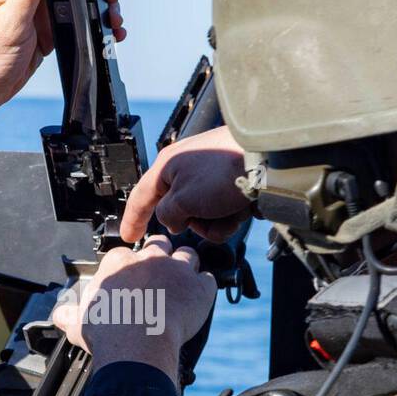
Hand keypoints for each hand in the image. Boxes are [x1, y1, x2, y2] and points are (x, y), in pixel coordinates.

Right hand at [53, 237, 216, 386]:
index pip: (129, 251)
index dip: (133, 265)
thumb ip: (69, 315)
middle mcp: (149, 258)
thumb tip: (59, 316)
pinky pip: (208, 279)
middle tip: (160, 277)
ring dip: (187, 267)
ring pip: (188, 255)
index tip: (133, 280)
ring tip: (182, 285)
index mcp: (119, 262)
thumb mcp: (78, 323)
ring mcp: (177, 270)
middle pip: (161, 243)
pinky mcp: (199, 287)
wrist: (136, 345)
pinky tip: (198, 300)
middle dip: (162, 256)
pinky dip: (204, 289)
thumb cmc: (106, 334)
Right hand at [121, 125, 251, 243]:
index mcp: (169, 166)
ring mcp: (211, 180)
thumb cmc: (225, 169)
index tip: (128, 236)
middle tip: (206, 213)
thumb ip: (168, 214)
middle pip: (179, 213)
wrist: (268, 159)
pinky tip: (241, 208)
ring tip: (229, 209)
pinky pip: (222, 215)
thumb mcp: (184, 198)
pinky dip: (231, 218)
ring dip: (216, 222)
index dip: (133, 220)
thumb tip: (173, 222)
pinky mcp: (230, 188)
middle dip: (194, 222)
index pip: (142, 197)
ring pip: (203, 218)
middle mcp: (188, 171)